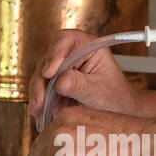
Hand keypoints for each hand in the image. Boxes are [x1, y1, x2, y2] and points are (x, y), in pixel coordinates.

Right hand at [27, 29, 145, 126]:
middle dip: (41, 81)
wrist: (117, 113)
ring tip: (39, 111)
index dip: (54, 54)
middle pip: (48, 60)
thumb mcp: (99, 91)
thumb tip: (60, 81)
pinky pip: (41, 92)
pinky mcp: (54, 86)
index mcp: (87, 47)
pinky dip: (40, 103)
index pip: (66, 40)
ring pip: (41, 78)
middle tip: (40, 100)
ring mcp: (61, 71)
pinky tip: (40, 115)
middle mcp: (71, 55)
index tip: (49, 72)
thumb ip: (80, 85)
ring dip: (38, 95)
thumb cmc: (116, 98)